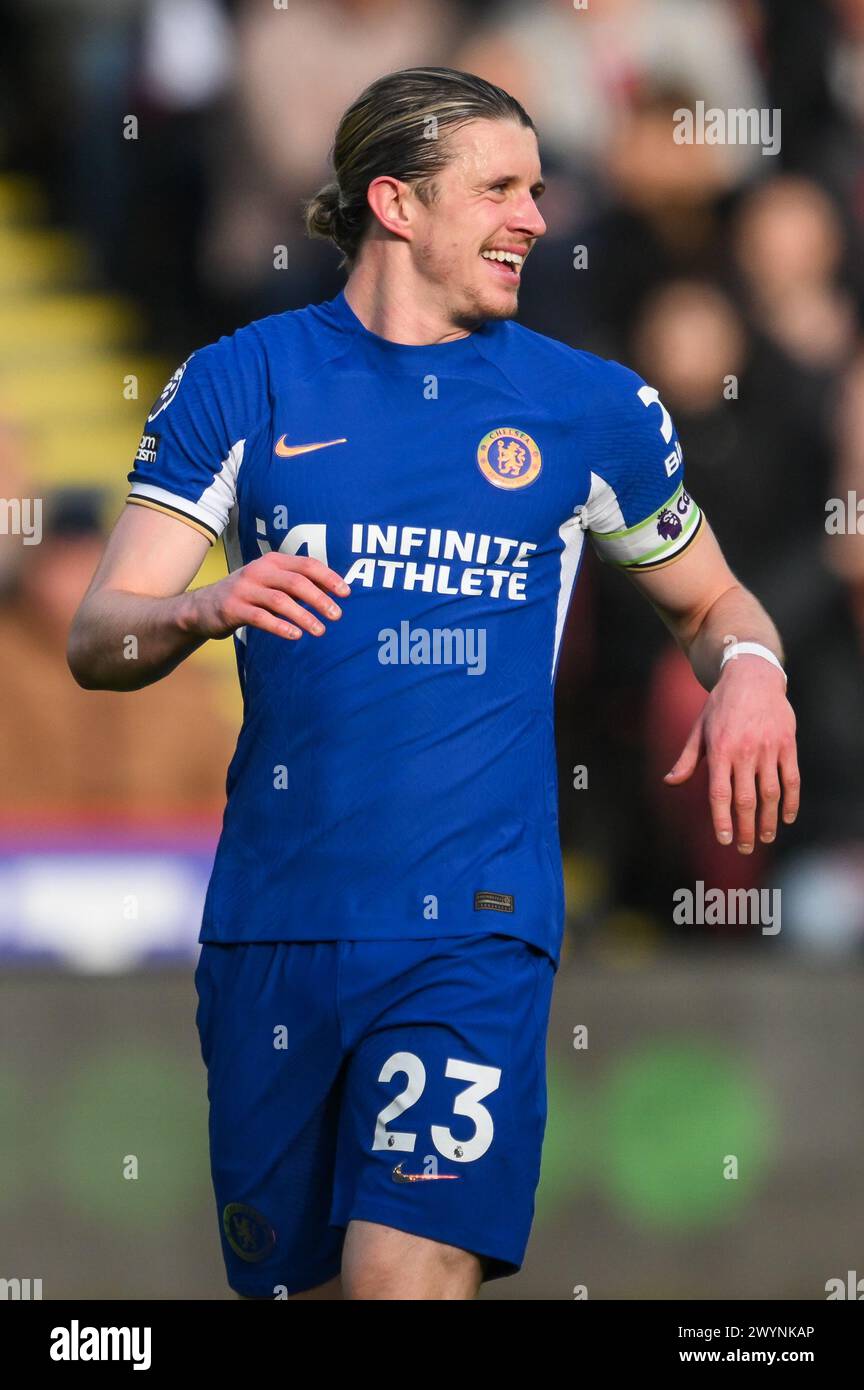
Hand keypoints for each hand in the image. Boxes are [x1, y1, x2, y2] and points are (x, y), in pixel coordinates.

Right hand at [188, 553, 349, 640]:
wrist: (202, 606)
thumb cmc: (247, 594)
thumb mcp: (270, 581)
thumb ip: (295, 582)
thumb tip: (333, 592)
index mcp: (272, 561)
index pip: (307, 564)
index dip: (328, 578)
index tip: (346, 593)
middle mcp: (259, 571)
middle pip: (296, 582)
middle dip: (320, 599)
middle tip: (337, 616)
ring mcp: (244, 589)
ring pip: (281, 601)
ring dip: (304, 616)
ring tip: (320, 630)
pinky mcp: (233, 609)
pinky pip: (261, 618)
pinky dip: (280, 626)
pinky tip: (295, 635)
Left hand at [663, 656, 799, 852]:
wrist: (752, 676)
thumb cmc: (720, 706)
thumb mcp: (699, 729)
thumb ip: (687, 760)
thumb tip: (669, 782)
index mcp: (719, 750)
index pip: (720, 794)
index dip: (722, 820)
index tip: (723, 840)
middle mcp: (744, 751)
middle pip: (745, 800)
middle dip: (745, 828)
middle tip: (745, 848)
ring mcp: (768, 748)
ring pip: (770, 793)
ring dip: (769, 819)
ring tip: (766, 837)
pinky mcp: (787, 744)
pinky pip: (791, 778)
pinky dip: (791, 800)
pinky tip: (787, 816)